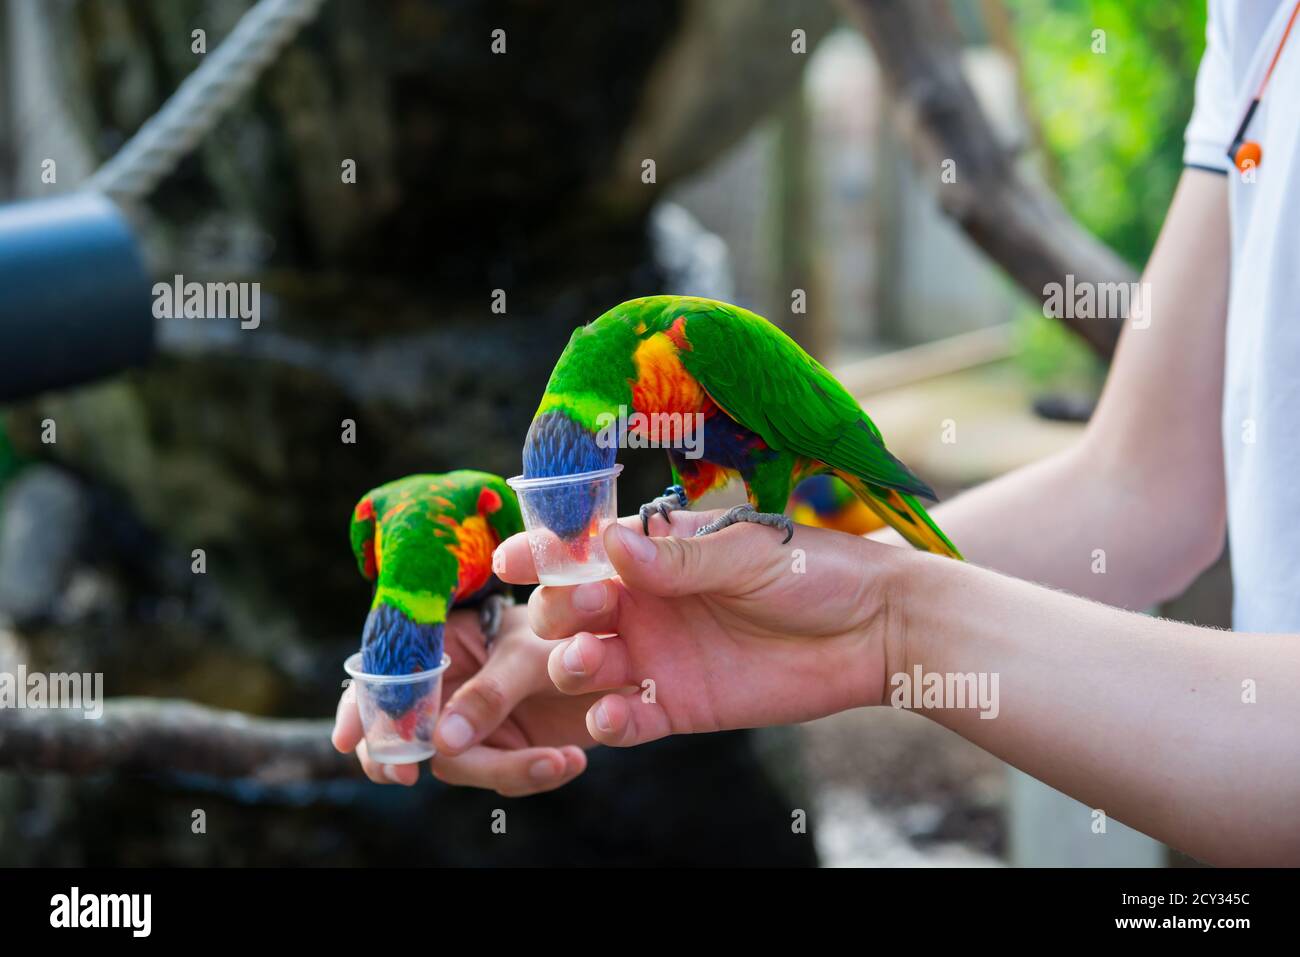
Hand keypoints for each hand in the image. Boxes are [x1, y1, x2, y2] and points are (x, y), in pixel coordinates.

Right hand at [332, 603, 598, 795]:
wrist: (621, 655)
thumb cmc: (569, 629)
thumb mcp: (528, 654)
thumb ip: (486, 695)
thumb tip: (438, 745)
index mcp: (437, 643)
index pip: (383, 676)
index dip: (360, 708)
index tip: (350, 740)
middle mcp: (446, 684)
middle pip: (405, 730)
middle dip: (407, 756)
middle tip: (413, 776)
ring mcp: (472, 720)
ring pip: (456, 762)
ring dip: (503, 771)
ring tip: (557, 761)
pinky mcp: (504, 747)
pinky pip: (502, 775)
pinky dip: (531, 775)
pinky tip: (570, 760)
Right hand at [494, 509, 904, 746]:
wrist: (874, 631)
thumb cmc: (813, 570)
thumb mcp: (747, 553)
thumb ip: (679, 557)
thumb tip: (608, 545)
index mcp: (652, 550)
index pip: (581, 551)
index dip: (542, 554)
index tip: (510, 560)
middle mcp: (641, 602)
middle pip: (566, 611)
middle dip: (556, 612)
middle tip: (580, 612)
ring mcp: (653, 656)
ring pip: (582, 666)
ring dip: (570, 666)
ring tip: (587, 662)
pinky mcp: (674, 705)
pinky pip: (623, 719)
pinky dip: (608, 722)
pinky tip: (612, 718)